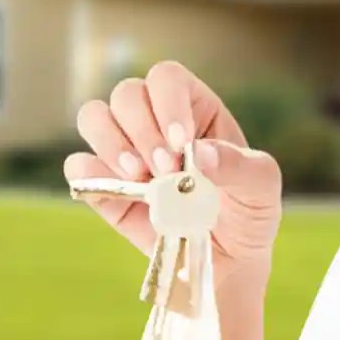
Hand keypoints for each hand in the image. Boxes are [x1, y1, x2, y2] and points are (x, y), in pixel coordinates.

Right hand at [64, 61, 282, 284]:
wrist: (229, 261)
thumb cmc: (249, 212)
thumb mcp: (262, 186)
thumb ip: (239, 165)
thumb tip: (200, 153)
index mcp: (195, 108)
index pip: (167, 78)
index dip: (168, 102)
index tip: (183, 143)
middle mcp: (155, 121)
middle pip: (126, 94)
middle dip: (143, 130)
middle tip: (166, 171)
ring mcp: (126, 152)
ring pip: (94, 117)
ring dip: (111, 145)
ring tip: (139, 179)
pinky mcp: (104, 187)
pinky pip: (77, 166)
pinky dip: (88, 174)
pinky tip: (120, 191)